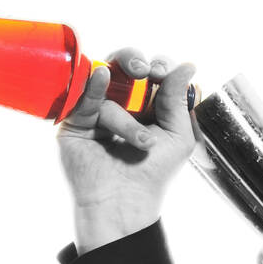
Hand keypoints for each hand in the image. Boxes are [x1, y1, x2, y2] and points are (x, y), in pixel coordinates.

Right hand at [57, 49, 196, 253]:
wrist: (127, 202)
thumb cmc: (153, 173)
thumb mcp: (177, 135)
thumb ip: (179, 99)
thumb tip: (187, 65)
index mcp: (147, 104)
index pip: (151, 71)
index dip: (158, 66)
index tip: (163, 71)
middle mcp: (121, 103)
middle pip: (122, 65)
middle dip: (134, 61)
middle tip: (145, 70)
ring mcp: (96, 111)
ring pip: (109, 92)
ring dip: (129, 119)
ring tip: (143, 144)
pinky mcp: (75, 123)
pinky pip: (83, 98)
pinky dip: (92, 87)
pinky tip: (100, 77)